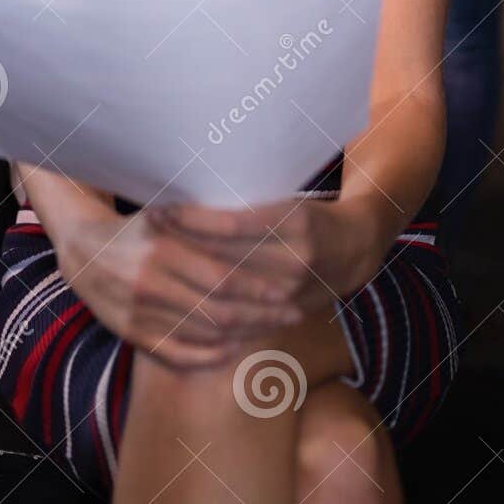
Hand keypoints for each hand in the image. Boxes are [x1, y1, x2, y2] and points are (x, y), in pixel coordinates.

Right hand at [53, 206, 304, 368]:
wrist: (83, 251)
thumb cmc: (136, 228)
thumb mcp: (165, 213)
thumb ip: (202, 220)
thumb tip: (259, 218)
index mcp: (162, 249)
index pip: (223, 278)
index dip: (258, 290)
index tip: (286, 293)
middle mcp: (149, 283)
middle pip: (219, 311)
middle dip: (261, 316)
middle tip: (290, 314)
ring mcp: (138, 312)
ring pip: (203, 334)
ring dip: (243, 335)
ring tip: (269, 328)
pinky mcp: (130, 333)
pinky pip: (177, 353)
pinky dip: (209, 355)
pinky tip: (232, 348)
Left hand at [148, 195, 387, 313]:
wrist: (356, 248)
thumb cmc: (310, 213)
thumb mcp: (286, 197)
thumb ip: (248, 199)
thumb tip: (191, 185)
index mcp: (293, 220)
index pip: (230, 224)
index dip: (191, 219)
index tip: (159, 209)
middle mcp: (294, 257)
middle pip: (224, 258)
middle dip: (182, 247)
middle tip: (147, 234)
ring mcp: (292, 290)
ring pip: (228, 292)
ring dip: (188, 280)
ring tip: (156, 265)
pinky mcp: (290, 310)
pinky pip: (243, 318)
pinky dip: (212, 313)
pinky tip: (182, 304)